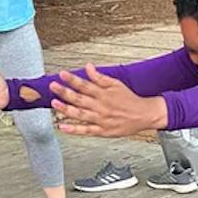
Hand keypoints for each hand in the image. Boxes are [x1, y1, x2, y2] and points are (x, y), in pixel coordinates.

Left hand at [49, 64, 166, 136]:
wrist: (144, 115)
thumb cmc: (130, 99)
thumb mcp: (117, 84)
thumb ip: (100, 77)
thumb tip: (88, 66)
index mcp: (104, 94)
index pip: (85, 85)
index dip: (72, 79)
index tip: (62, 74)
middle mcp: (100, 106)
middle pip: (80, 98)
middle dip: (64, 92)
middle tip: (53, 86)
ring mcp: (100, 119)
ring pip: (80, 114)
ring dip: (65, 109)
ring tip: (54, 103)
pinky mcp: (102, 131)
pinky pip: (86, 130)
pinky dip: (73, 129)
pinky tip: (62, 127)